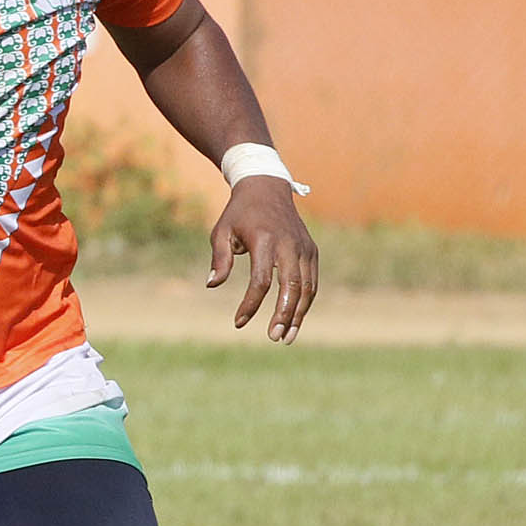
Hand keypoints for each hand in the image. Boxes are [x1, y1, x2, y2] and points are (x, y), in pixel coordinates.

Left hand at [206, 177, 316, 340]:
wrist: (267, 188)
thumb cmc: (239, 214)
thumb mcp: (221, 231)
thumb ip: (219, 259)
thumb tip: (213, 285)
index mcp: (265, 240)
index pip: (261, 280)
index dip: (251, 304)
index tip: (238, 322)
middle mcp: (289, 245)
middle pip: (292, 287)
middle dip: (283, 315)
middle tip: (273, 337)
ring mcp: (304, 248)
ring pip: (308, 288)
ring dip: (298, 314)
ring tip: (286, 337)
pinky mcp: (311, 251)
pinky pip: (312, 282)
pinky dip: (305, 302)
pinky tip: (294, 319)